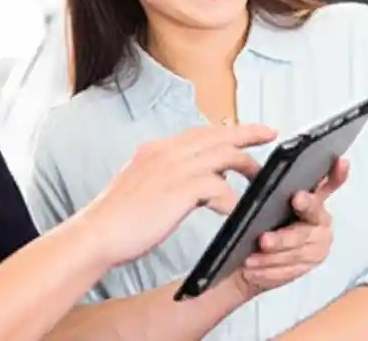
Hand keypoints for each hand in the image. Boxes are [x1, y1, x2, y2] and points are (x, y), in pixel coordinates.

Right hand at [75, 123, 277, 266]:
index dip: (223, 132)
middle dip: (247, 132)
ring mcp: (175, 168)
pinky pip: (221, 188)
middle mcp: (167, 151)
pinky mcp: (182, 189)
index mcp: (156, 149)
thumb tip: (198, 181)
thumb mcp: (142, 185)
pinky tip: (233, 212)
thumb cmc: (118, 220)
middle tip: (269, 133)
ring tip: (261, 178)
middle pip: (218, 134)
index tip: (241, 132)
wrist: (98, 234)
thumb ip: (167, 176)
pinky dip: (231, 200)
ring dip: (247, 165)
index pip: (199, 133)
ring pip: (225, 155)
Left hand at [234, 158, 350, 296]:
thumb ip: (276, 190)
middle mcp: (321, 222)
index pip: (329, 184)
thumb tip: (262, 180)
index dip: (332, 179)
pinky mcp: (307, 266)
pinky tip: (254, 270)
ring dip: (270, 259)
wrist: (261, 250)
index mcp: (316, 199)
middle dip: (282, 238)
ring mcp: (316, 247)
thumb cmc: (268, 218)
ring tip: (251, 258)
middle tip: (264, 240)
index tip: (300, 195)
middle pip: (303, 232)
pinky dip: (269, 272)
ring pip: (293, 255)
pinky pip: (288, 271)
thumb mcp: (271, 199)